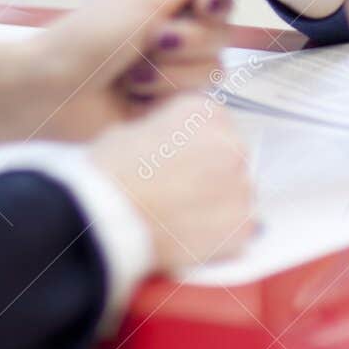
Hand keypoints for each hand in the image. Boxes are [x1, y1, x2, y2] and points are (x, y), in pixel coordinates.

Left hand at [0, 0, 241, 153]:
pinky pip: (193, 101)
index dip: (217, 2)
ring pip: (212, 70)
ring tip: (132, 77)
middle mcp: (175, 26)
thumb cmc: (88, 37)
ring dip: (168, 74)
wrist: (48, 94)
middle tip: (149, 43)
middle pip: (223, 34)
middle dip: (186, 42)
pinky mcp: (167, 104)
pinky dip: (161, 98)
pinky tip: (133, 100)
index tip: (201, 6)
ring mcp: (172, 68)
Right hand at [89, 94, 254, 268]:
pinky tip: (191, 235)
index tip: (180, 160)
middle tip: (179, 191)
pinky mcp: (240, 226)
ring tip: (182, 216)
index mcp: (205, 112)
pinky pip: (239, 228)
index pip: (214, 124)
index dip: (195, 145)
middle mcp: (231, 143)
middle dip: (210, 172)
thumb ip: (168, 133)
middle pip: (230, 157)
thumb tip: (173, 150)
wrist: (108, 217)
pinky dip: (221, 233)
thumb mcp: (134, 130)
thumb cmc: (110, 174)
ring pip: (237, 193)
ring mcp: (240, 185)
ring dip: (218, 202)